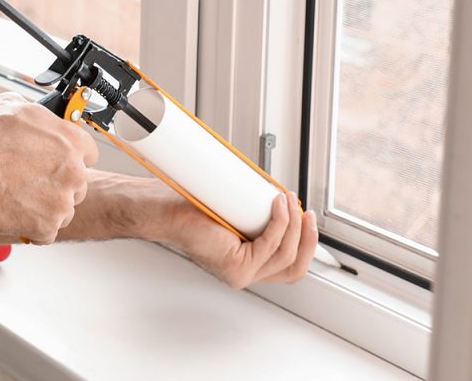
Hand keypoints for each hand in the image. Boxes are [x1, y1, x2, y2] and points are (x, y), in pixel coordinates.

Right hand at [0, 92, 98, 243]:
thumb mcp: (13, 105)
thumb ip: (36, 114)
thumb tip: (37, 114)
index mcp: (71, 142)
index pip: (88, 152)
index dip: (70, 156)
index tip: (58, 160)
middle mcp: (74, 173)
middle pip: (76, 182)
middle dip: (58, 182)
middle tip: (32, 179)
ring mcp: (62, 203)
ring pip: (63, 208)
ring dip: (46, 205)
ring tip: (20, 196)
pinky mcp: (47, 227)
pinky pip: (47, 231)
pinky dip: (33, 226)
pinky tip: (16, 213)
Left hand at [168, 191, 317, 289]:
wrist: (164, 210)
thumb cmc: (190, 207)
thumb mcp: (236, 212)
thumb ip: (257, 213)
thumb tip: (281, 197)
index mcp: (248, 262)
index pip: (289, 264)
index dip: (305, 242)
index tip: (306, 217)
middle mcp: (245, 273)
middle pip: (294, 266)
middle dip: (307, 238)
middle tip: (305, 212)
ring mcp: (241, 274)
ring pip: (285, 255)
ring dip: (293, 225)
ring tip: (288, 200)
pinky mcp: (236, 268)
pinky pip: (270, 246)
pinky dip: (279, 224)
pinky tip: (279, 206)